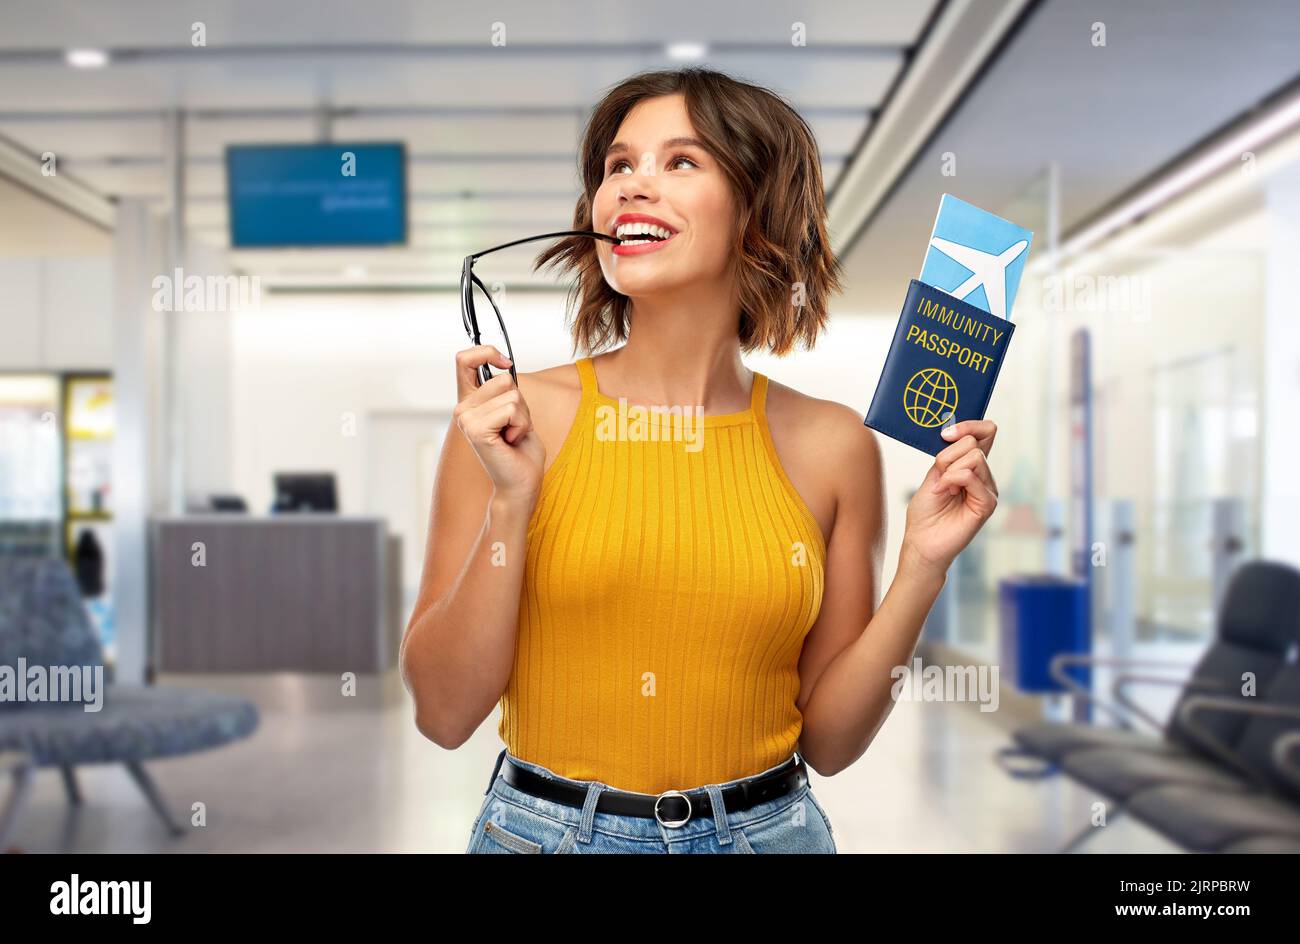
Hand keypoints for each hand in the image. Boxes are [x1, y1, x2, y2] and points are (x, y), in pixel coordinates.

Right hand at [453, 344, 545, 505]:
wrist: (520, 482)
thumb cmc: (520, 449)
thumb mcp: (514, 410)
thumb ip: (505, 389)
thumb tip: (504, 367)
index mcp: (469, 401)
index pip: (464, 359)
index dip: (486, 352)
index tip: (505, 361)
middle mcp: (463, 408)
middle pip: (503, 378)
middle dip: (521, 401)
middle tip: (514, 425)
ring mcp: (466, 418)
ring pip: (512, 395)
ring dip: (523, 416)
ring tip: (513, 435)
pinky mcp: (476, 429)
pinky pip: (512, 409)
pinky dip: (522, 425)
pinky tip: (511, 441)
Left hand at [901, 419, 998, 576]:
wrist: (921, 542)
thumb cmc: (925, 513)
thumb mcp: (932, 476)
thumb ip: (947, 457)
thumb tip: (955, 434)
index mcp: (971, 466)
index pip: (985, 433)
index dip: (969, 425)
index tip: (945, 433)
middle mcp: (983, 476)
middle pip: (974, 442)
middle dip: (948, 455)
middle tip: (939, 476)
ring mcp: (988, 489)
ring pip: (974, 457)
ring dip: (949, 470)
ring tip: (943, 489)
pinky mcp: (987, 503)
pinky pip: (972, 476)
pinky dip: (953, 480)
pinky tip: (945, 493)